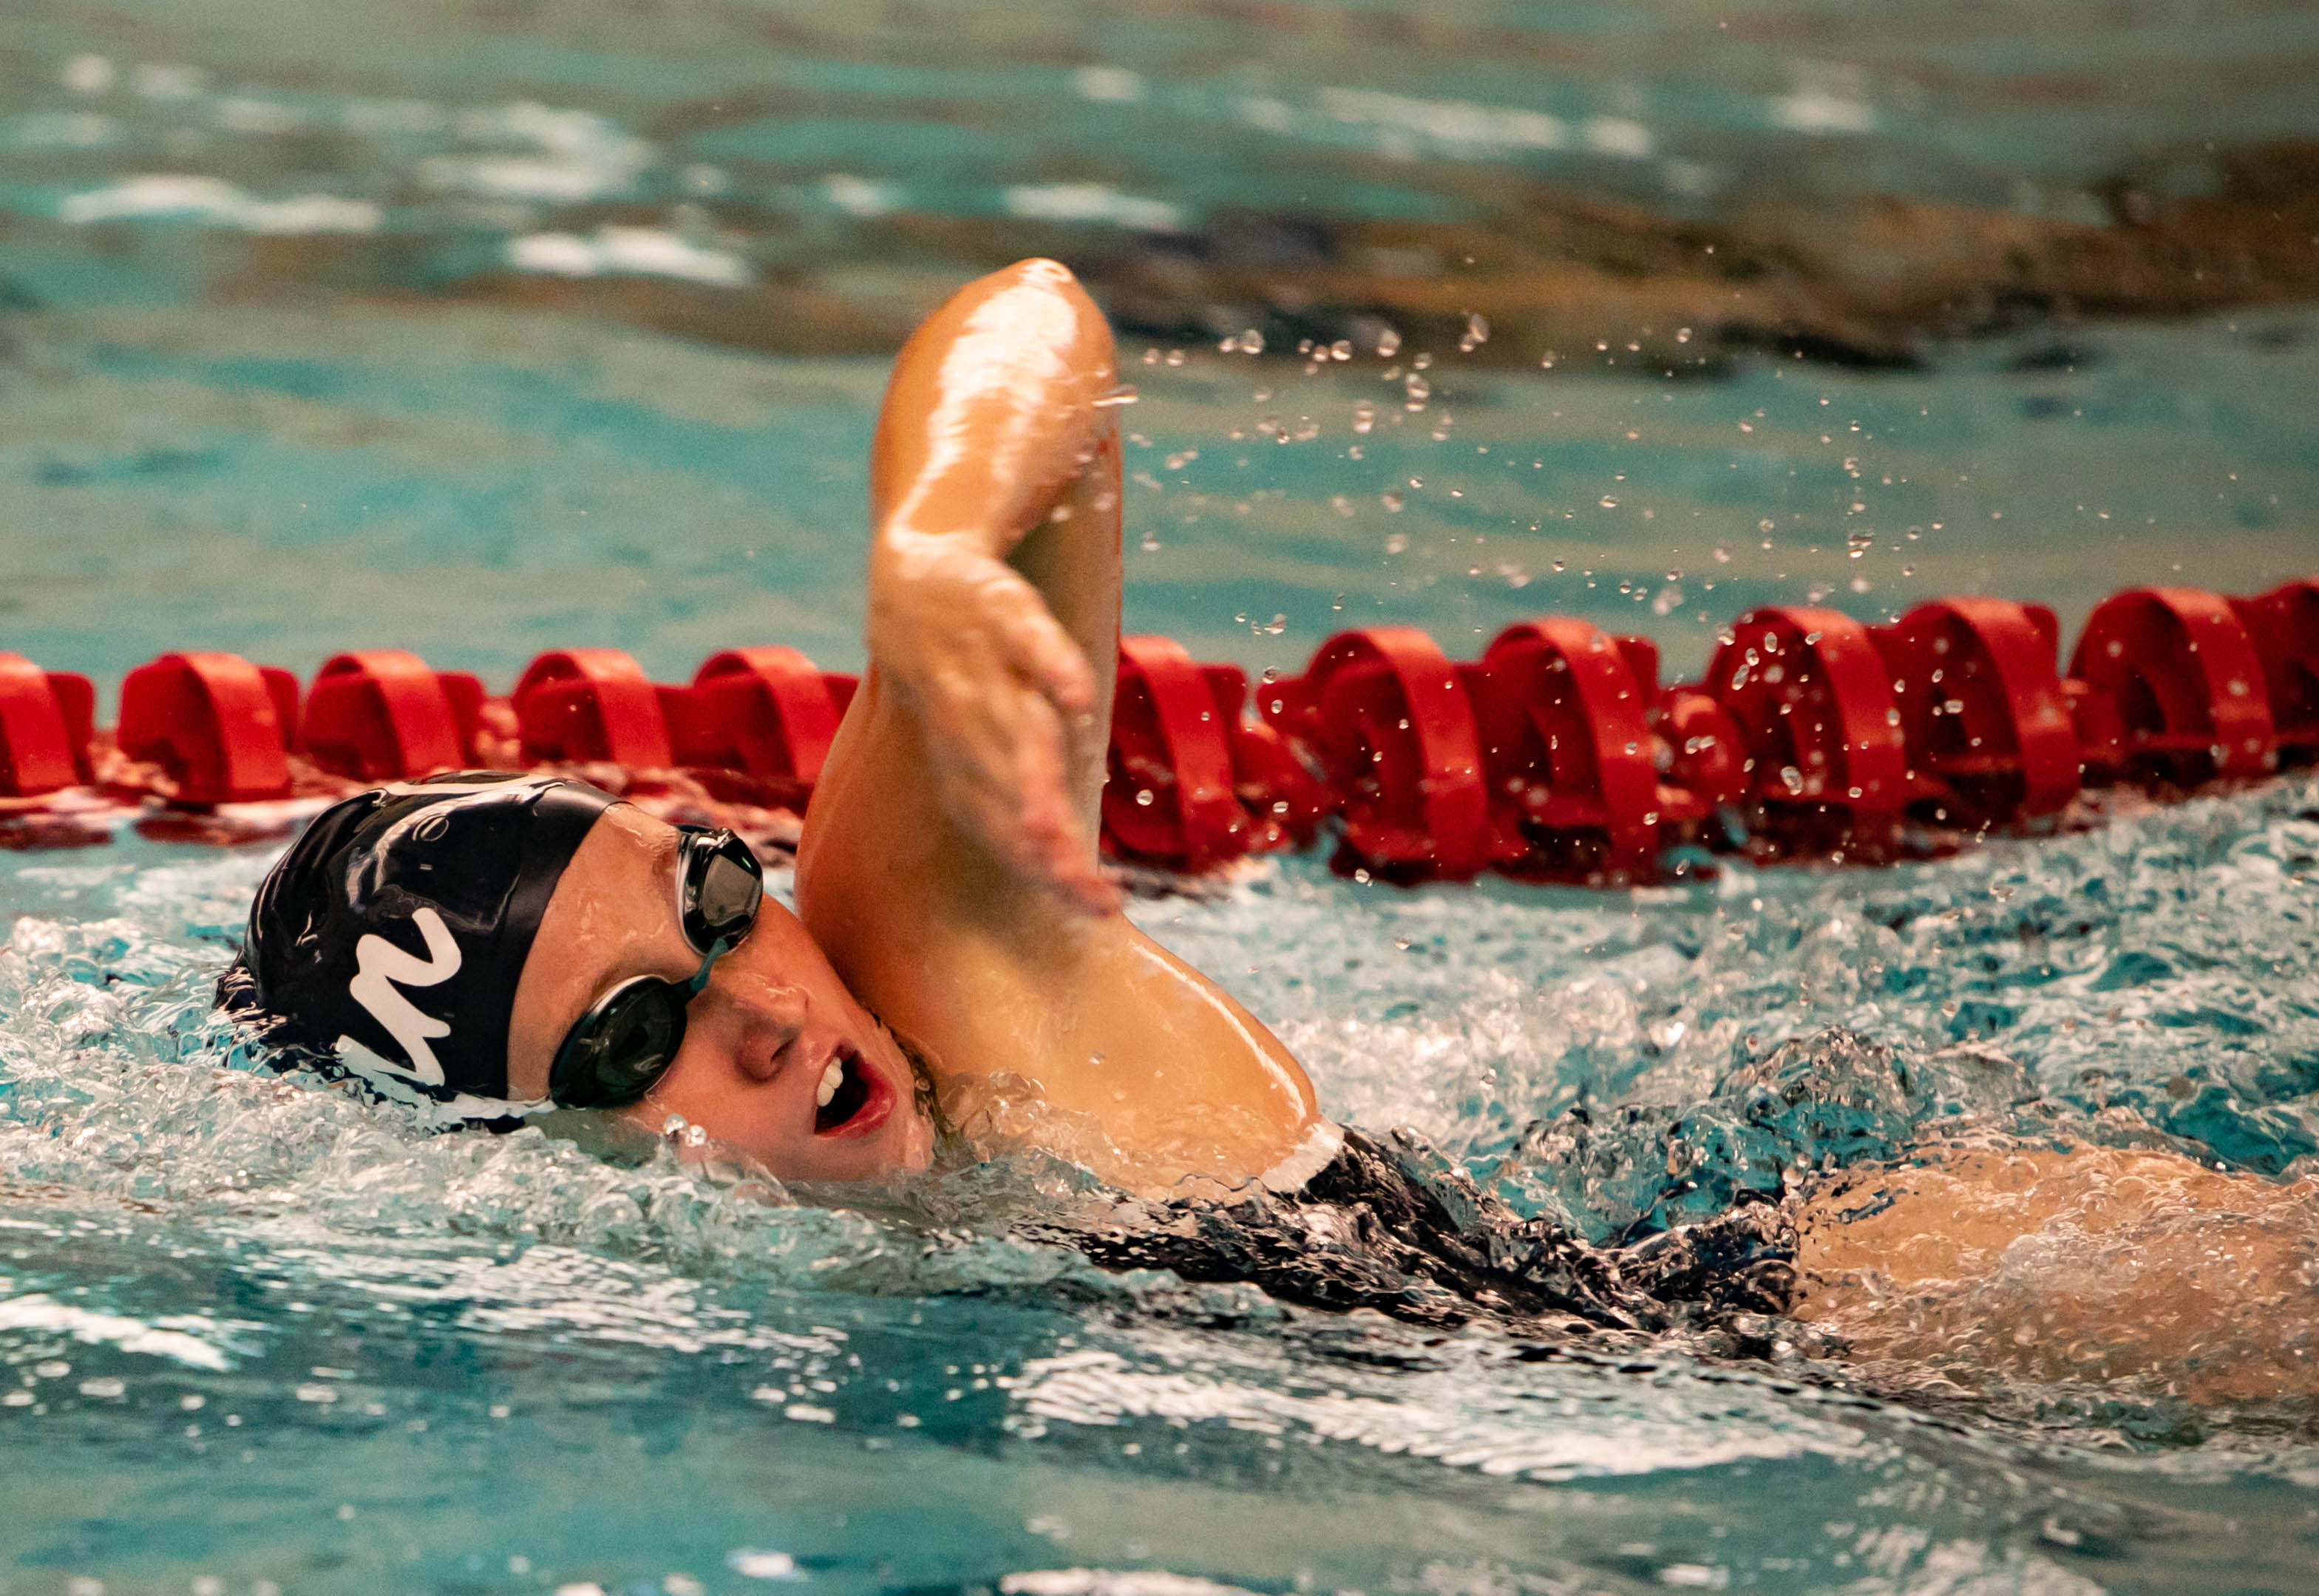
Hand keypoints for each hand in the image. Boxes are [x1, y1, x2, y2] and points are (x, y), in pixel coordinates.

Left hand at [868, 526, 1117, 915]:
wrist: (910, 581)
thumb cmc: (963, 682)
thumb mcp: (984, 744)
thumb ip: (1032, 803)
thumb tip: (1076, 879)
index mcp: (967, 764)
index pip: (1003, 827)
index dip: (1044, 869)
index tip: (1099, 906)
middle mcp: (971, 724)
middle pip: (1008, 788)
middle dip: (1038, 837)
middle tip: (1073, 879)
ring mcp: (986, 665)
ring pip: (1012, 727)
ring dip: (1031, 775)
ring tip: (1054, 824)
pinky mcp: (1003, 609)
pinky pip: (1028, 640)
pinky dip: (1053, 668)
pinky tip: (1080, 698)